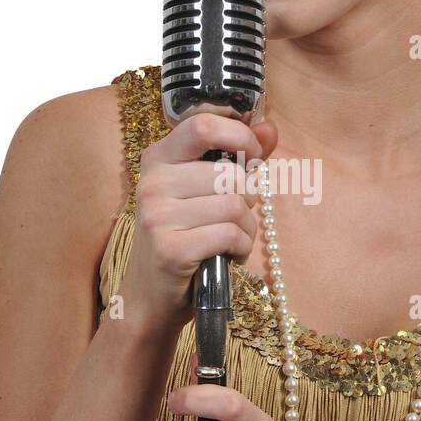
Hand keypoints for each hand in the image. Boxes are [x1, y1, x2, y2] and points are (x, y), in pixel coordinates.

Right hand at [116, 112, 278, 334]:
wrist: (150, 296)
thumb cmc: (183, 238)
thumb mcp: (203, 193)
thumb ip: (238, 158)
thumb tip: (270, 128)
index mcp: (159, 159)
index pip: (203, 125)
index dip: (238, 136)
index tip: (252, 155)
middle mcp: (153, 183)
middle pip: (230, 173)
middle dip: (248, 198)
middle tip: (235, 217)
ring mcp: (158, 216)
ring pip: (234, 205)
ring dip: (247, 227)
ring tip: (232, 239)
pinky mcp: (170, 249)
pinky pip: (230, 234)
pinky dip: (242, 247)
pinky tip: (229, 254)